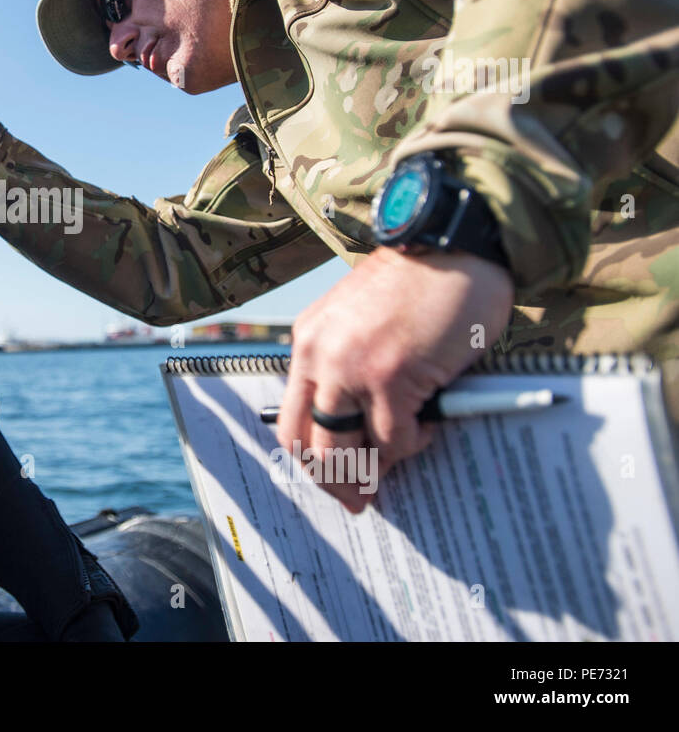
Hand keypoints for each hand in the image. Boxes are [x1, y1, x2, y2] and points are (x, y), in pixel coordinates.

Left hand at [276, 247, 513, 513]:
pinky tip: (429, 426)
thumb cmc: (416, 282)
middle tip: (358, 500)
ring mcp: (352, 368)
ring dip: (371, 471)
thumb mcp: (360, 319)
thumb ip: (348, 363)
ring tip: (396, 467)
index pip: (292, 419)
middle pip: (308, 444)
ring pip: (345, 450)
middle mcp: (319, 357)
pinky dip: (412, 445)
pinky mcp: (392, 377)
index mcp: (307, 342)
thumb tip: (358, 423)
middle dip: (332, 482)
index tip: (333, 477)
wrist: (450, 242)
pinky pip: (394, 438)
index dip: (312, 458)